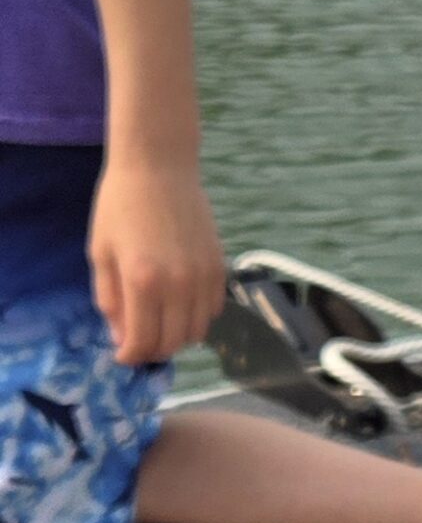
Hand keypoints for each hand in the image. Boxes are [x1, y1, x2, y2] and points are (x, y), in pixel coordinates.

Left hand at [88, 156, 224, 363]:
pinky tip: (180, 304)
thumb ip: (109, 299)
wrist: (159, 166)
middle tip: (140, 341)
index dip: (131, 356)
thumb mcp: (100, 252)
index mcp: (142, 281)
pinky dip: (196, 318)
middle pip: (172, 343)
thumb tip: (121, 338)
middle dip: (152, 350)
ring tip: (160, 323)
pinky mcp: (219, 268)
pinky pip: (212, 311)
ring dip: (176, 337)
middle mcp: (177, 286)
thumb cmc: (120, 203)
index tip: (123, 356)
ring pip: (195, 332)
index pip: (142, 341)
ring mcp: (202, 278)